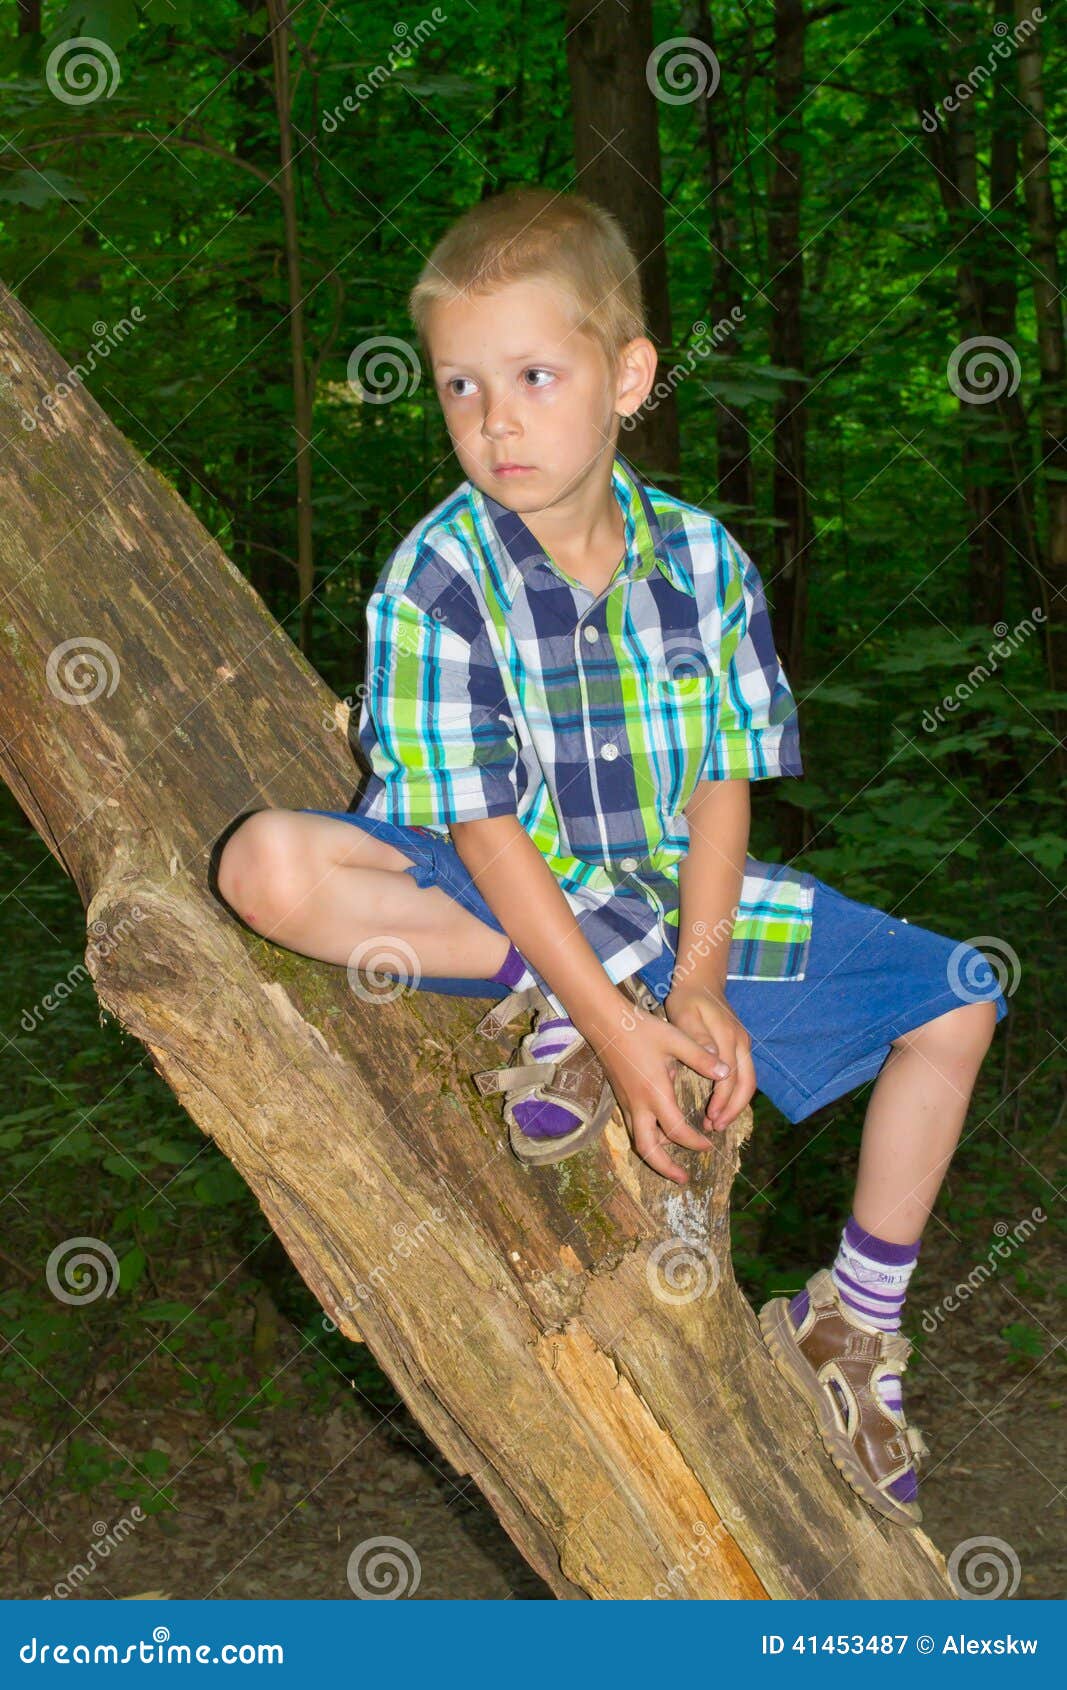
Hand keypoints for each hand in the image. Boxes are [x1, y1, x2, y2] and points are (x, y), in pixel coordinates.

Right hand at [584, 997, 730, 1185]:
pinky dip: (647, 1139)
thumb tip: (727, 1073)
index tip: (710, 1145)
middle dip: (665, 1168)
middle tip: (683, 1179)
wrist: (605, 1022)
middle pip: (648, 1149)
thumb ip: (701, 1057)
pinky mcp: (621, 1098)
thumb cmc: (641, 1029)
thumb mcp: (675, 1039)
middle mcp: (639, 1105)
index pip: (677, 1130)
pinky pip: (633, 1128)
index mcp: (655, 1093)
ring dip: (655, 1156)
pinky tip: (658, 1136)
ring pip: (638, 1140)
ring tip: (671, 1166)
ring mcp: (626, 1103)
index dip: (695, 1142)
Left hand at [664, 983, 754, 1132]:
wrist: (701, 981)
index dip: (722, 1100)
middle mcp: (741, 1042)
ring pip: (749, 1081)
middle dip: (734, 1109)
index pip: (730, 1077)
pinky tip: (723, 1106)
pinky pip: (745, 1075)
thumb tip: (714, 1062)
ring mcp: (744, 1044)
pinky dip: (737, 1094)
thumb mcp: (685, 1015)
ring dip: (737, 1104)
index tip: (710, 1117)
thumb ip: (698, 1039)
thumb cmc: (688, 1000)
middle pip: (747, 1083)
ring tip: (719, 1122)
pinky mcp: (740, 1046)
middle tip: (716, 1127)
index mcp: (727, 1036)